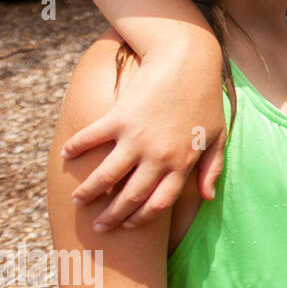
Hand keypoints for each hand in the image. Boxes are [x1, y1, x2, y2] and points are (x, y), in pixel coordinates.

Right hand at [61, 46, 226, 230]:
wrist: (187, 61)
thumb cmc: (204, 99)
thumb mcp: (218, 135)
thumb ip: (212, 168)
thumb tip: (208, 197)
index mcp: (182, 163)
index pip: (159, 203)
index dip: (142, 218)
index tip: (128, 225)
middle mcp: (158, 156)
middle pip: (130, 197)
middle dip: (112, 216)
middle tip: (99, 226)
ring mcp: (136, 138)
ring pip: (106, 176)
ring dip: (89, 191)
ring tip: (78, 200)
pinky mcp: (119, 117)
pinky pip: (91, 139)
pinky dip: (76, 148)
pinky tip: (68, 155)